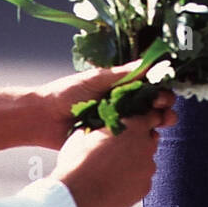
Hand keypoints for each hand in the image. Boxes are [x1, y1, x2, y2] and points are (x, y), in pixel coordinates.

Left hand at [35, 63, 176, 149]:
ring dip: (156, 126)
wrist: (42, 118)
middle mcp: (121, 107)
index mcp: (119, 89)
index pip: (148, 89)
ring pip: (145, 127)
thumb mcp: (96, 79)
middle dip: (163, 111)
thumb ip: (122, 74)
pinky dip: (141, 142)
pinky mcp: (109, 143)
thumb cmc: (65, 93)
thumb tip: (148, 62)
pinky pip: (130, 143)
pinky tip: (146, 142)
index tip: (164, 96)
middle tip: (165, 114)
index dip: (160, 92)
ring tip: (158, 127)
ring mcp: (116, 125)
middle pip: (152, 109)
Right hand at [51, 105, 174, 206]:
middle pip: (149, 140)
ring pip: (145, 161)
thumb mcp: (83, 134)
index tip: (134, 127)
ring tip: (113, 170)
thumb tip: (93, 127)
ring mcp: (148, 168)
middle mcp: (146, 145)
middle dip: (137, 143)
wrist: (78, 195)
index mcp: (134, 126)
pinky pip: (142, 180)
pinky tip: (115, 183)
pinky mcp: (145, 187)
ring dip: (135, 163)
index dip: (142, 121)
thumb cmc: (79, 162)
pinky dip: (133, 180)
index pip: (152, 117)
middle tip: (118, 150)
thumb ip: (98, 127)